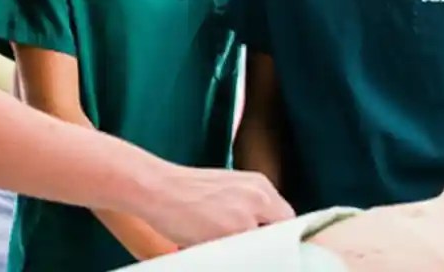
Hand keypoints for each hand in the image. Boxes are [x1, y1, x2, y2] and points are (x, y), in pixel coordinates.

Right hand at [137, 165, 294, 247]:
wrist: (158, 187)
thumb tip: (260, 229)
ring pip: (263, 247)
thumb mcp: (227, 189)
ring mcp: (247, 216)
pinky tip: (214, 247)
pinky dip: (234, 257)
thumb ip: (249, 206)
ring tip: (222, 242)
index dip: (275, 234)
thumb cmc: (185, 191)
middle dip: (265, 245)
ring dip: (249, 252)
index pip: (285, 218)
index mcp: (260, 185)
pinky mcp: (232, 233)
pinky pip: (245, 255)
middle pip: (279, 233)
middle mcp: (259, 197)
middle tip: (245, 247)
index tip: (266, 244)